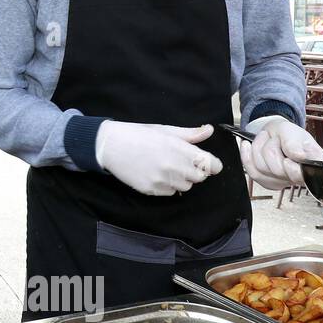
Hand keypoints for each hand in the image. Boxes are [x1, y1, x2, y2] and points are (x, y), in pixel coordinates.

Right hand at [95, 121, 222, 195]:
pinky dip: (167, 186)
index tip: (205, 162)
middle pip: (200, 177)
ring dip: (181, 179)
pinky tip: (156, 174)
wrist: (111, 145)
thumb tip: (209, 130)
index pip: (211, 165)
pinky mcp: (152, 189)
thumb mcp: (165, 130)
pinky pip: (170, 192)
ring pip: (185, 187)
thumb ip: (190, 134)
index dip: (211, 164)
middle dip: (194, 171)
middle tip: (181, 162)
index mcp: (180, 148)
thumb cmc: (138, 134)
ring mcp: (163, 179)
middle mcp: (174, 166)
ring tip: (166, 168)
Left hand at [239, 117, 322, 189]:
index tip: (287, 160)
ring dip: (259, 148)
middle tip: (275, 139)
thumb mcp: (292, 131)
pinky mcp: (267, 181)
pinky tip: (247, 145)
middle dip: (271, 149)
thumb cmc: (287, 134)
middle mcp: (299, 177)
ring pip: (261, 169)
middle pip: (277, 170)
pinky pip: (251, 171)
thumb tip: (300, 156)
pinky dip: (246, 155)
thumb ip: (295, 143)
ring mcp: (282, 181)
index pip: (303, 177)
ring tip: (266, 139)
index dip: (293, 170)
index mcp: (312, 164)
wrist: (275, 133)